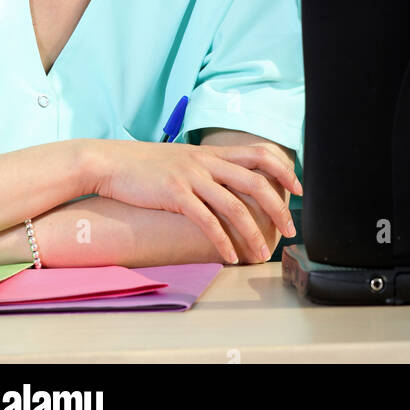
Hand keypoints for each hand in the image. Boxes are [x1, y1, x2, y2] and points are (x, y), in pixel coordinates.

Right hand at [86, 139, 301, 263]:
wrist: (110, 162)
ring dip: (252, 232)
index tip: (299, 188)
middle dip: (278, 207)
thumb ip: (206, 169)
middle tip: (290, 229)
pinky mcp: (175, 194)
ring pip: (234, 204)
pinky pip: (206, 220)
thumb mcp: (182, 160)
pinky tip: (230, 256)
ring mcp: (192, 177)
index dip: (284, 169)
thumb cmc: (145, 166)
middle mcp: (207, 162)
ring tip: (262, 254)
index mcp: (212, 153)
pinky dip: (222, 240)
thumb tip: (226, 184)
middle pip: (256, 180)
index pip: (260, 153)